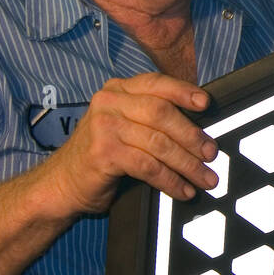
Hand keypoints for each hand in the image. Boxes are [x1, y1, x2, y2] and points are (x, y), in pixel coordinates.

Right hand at [44, 73, 218, 214]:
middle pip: (162, 113)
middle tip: (211, 154)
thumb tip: (199, 129)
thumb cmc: (102, 155)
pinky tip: (183, 190)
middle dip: (192, 135)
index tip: (207, 104)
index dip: (184, 92)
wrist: (62, 183)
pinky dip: (170, 181)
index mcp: (117, 90)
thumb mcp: (125, 127)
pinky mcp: (104, 153)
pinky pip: (148, 166)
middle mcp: (109, 103)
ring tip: (205, 178)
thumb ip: (152, 119)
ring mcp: (104, 127)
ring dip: (187, 164)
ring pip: (159, 143)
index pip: (156, 83)